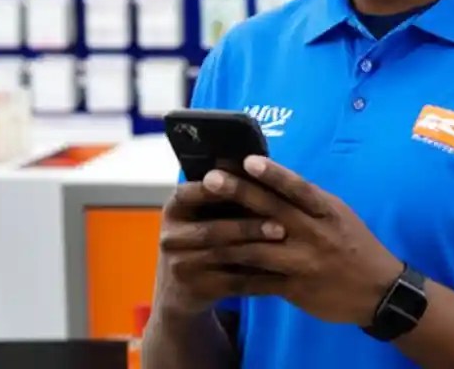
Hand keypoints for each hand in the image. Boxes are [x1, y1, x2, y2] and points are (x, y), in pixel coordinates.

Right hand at [152, 180, 287, 319]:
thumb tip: (262, 162)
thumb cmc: (207, 237)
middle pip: (211, 229)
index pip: (190, 192)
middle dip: (248, 225)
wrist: (183, 291)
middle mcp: (170, 235)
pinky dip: (258, 277)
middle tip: (282, 224)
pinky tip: (282, 272)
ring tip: (283, 243)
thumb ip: (228, 192)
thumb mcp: (207, 213)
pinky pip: (232, 282)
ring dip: (256, 249)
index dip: (218, 187)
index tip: (249, 181)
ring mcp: (179, 265)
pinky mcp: (194, 289)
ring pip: (223, 255)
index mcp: (174, 208)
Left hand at [201, 156, 404, 326]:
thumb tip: (270, 178)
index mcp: (326, 211)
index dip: (273, 173)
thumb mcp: (338, 214)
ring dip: (225, 237)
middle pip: (272, 211)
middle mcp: (314, 234)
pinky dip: (234, 275)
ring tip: (199, 227)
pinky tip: (211, 267)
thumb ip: (307, 200)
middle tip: (211, 179)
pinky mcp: (294, 289)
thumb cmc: (354, 244)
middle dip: (239, 193)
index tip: (247, 159)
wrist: (379, 291)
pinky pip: (258, 282)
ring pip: (257, 248)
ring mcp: (303, 263)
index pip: (298, 188)